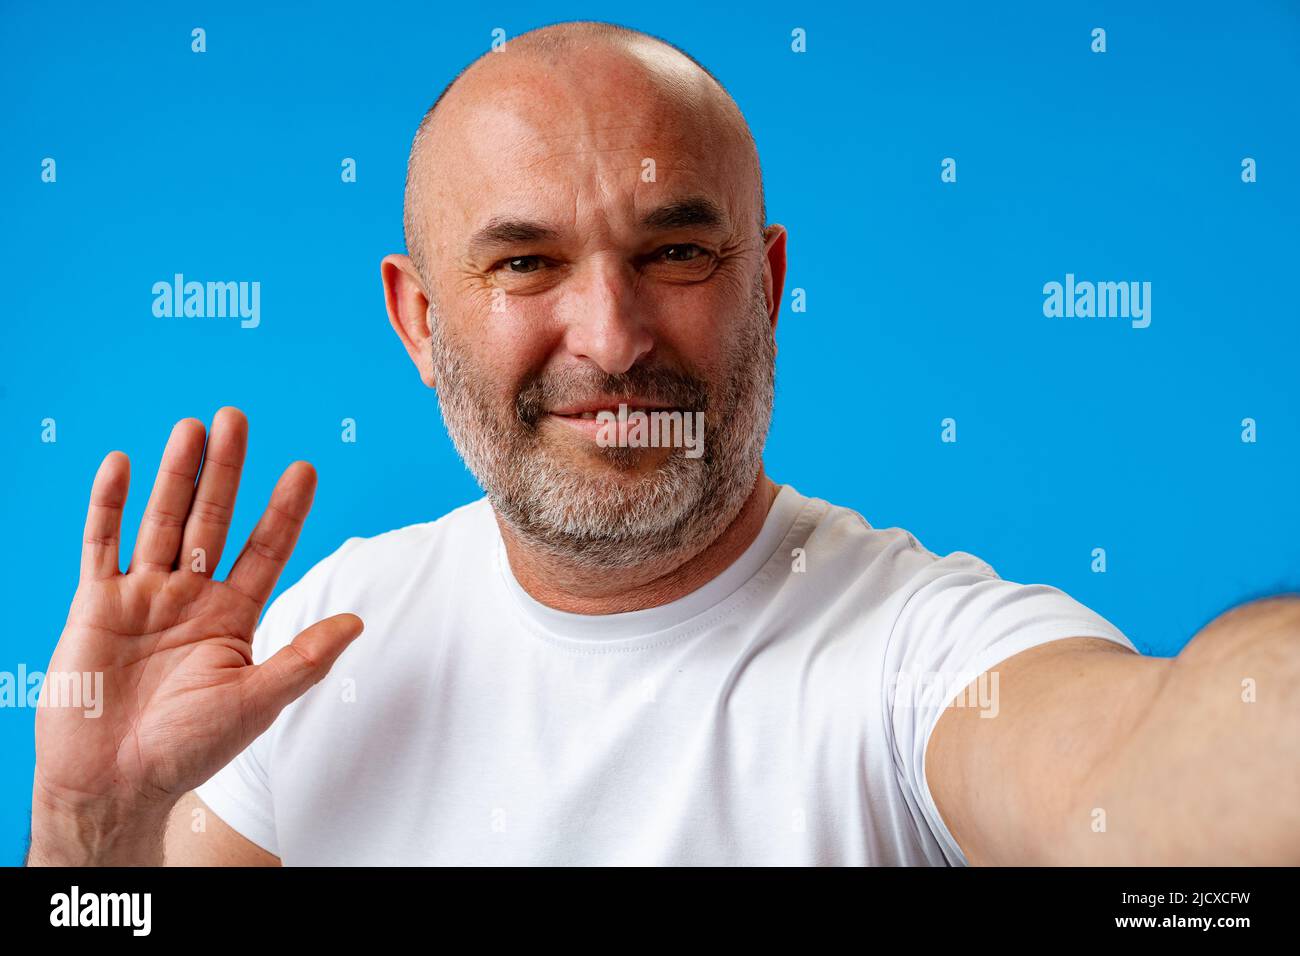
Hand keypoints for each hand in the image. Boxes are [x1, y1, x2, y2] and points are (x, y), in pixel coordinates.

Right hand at [29, 407, 363, 862]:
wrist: (112, 783)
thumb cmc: (188, 749)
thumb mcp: (256, 702)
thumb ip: (304, 658)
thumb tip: (358, 621)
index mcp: (233, 616)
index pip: (266, 549)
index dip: (284, 510)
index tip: (305, 468)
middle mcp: (191, 596)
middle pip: (212, 519)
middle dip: (226, 471)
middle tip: (237, 419)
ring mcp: (142, 595)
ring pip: (162, 521)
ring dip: (176, 475)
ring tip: (194, 427)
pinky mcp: (95, 604)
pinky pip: (101, 545)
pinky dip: (108, 506)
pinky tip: (121, 464)